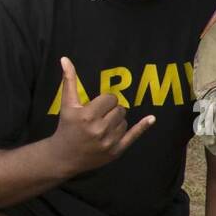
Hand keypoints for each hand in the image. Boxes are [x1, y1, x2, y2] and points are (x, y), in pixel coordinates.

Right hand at [49, 56, 153, 175]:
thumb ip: (69, 81)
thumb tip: (65, 59)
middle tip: (100, 117)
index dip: (105, 101)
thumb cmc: (66, 127)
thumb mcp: (67, 104)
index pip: (111, 98)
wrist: (64, 157)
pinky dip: (143, 127)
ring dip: (117, 121)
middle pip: (120, 109)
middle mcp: (99, 129)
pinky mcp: (116, 152)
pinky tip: (152, 118)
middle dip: (111, 111)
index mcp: (88, 116)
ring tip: (103, 127)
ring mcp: (109, 142)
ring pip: (125, 121)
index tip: (97, 107)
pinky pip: (133, 136)